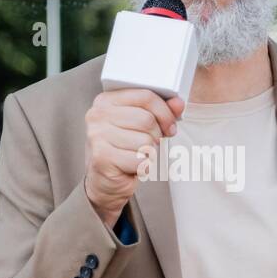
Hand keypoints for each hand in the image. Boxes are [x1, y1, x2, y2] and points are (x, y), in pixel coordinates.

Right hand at [83, 88, 184, 227]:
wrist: (103, 181)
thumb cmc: (123, 150)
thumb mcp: (142, 126)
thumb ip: (161, 112)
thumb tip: (178, 103)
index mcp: (106, 100)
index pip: (145, 96)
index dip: (165, 112)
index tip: (169, 125)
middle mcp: (98, 115)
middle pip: (147, 120)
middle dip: (156, 136)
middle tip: (150, 145)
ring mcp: (97, 136)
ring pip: (145, 141)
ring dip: (148, 153)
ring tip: (137, 156)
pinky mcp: (102, 157)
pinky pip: (139, 160)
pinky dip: (143, 167)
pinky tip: (131, 167)